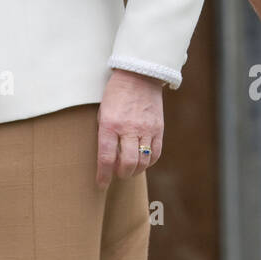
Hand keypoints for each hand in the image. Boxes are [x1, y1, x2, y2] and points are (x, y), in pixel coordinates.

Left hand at [97, 69, 163, 188]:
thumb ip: (105, 134)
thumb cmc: (116, 94)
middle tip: (118, 175)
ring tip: (130, 169)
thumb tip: (107, 158)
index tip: (101, 184)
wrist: (139, 75)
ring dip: (135, 170)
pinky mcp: (159, 128)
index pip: (106, 157)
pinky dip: (149, 162)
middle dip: (121, 174)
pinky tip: (143, 161)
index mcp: (109, 124)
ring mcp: (146, 128)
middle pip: (127, 163)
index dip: (103, 175)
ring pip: (143, 161)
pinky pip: (156, 153)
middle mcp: (128, 128)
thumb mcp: (103, 112)